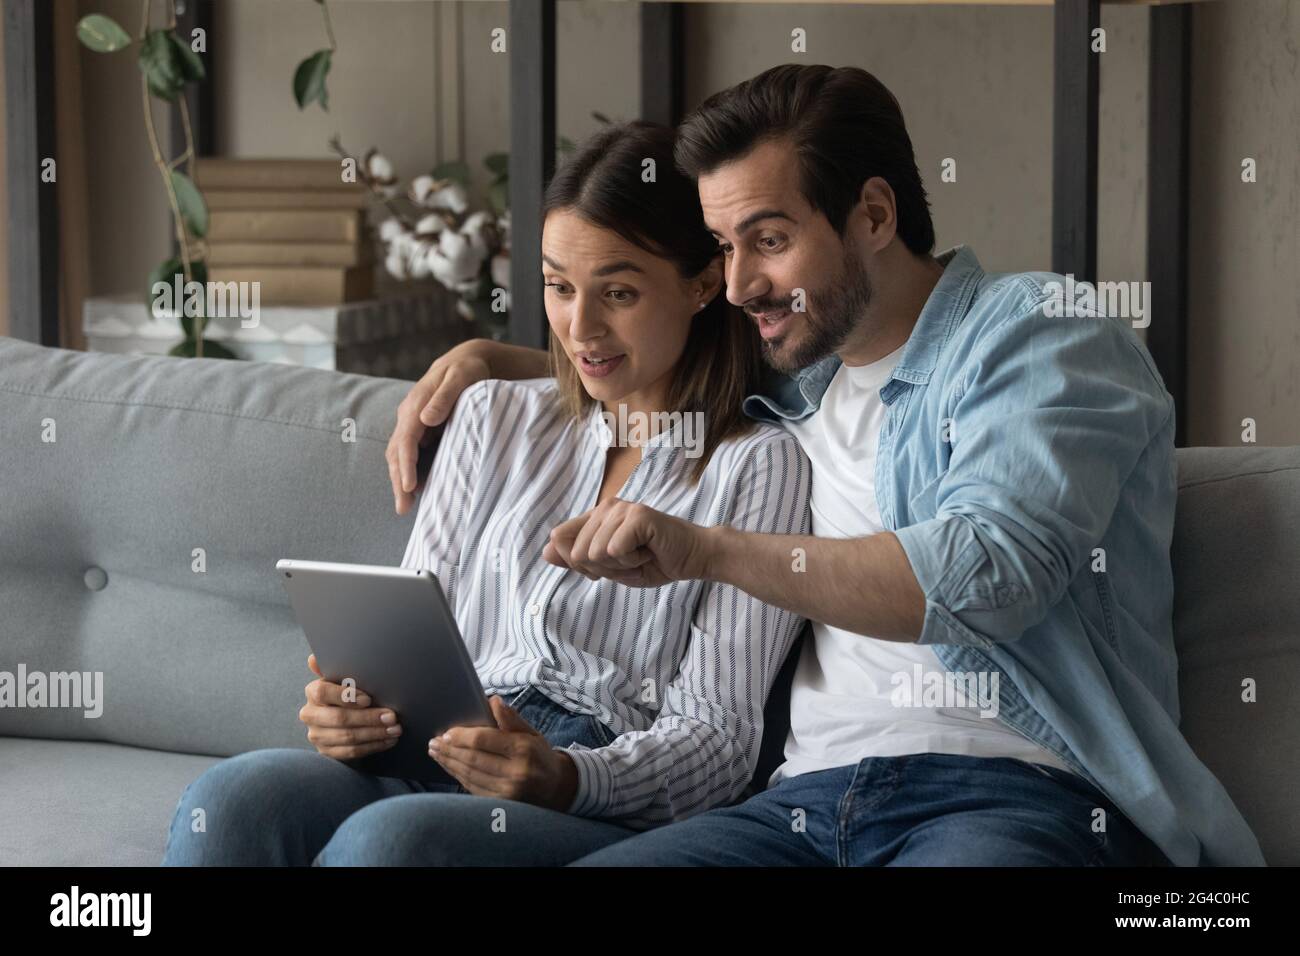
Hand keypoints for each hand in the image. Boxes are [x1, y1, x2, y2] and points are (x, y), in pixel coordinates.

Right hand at [299, 653, 401, 760]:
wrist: (344, 720)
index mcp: (313, 692)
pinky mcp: (327, 752)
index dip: (345, 696)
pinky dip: (373, 746)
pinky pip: (351, 751)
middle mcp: (310, 714)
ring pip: (347, 736)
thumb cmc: (348, 694)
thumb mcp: (344, 679)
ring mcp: (317, 735)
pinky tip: (388, 740)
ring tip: (395, 729)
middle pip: (339, 718)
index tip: (368, 699)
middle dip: (369, 718)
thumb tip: (313, 658)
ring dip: (375, 733)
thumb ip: (336, 668)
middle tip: (392, 716)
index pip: (322, 693)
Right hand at [386, 340, 493, 515]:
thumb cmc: (466, 370)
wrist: (464, 362)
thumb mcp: (460, 377)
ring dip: (400, 480)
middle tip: (403, 509)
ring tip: (404, 506)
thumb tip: (426, 419)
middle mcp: (408, 415)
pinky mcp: (418, 428)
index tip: (409, 487)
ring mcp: (411, 422)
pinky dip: (406, 471)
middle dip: (398, 481)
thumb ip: (445, 397)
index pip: (406, 440)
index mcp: (415, 405)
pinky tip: (414, 488)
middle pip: (397, 452)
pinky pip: (407, 452)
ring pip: (398, 455)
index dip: (406, 465)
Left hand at [428, 696, 577, 810]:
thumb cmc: (540, 755)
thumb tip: (492, 701)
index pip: (483, 740)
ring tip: (436, 753)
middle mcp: (516, 772)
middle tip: (433, 742)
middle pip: (472, 758)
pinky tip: (449, 766)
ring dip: (449, 763)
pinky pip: (473, 787)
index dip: (461, 736)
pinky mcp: (501, 803)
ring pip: (469, 774)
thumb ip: (511, 718)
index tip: (445, 732)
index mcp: (523, 749)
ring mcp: (508, 791)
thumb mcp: (531, 732)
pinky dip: (458, 776)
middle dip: (449, 750)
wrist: (556, 788)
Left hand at [543, 498, 713, 586]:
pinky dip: (632, 561)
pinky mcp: (637, 516)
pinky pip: (615, 551)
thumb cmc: (653, 561)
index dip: (581, 564)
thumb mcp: (609, 567)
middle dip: (603, 569)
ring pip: (595, 554)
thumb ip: (577, 559)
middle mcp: (605, 508)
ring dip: (620, 566)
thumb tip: (544, 551)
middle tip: (630, 560)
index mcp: (595, 517)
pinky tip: (649, 551)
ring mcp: (622, 509)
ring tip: (641, 554)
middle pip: (577, 553)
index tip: (610, 563)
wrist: (692, 558)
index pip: (560, 539)